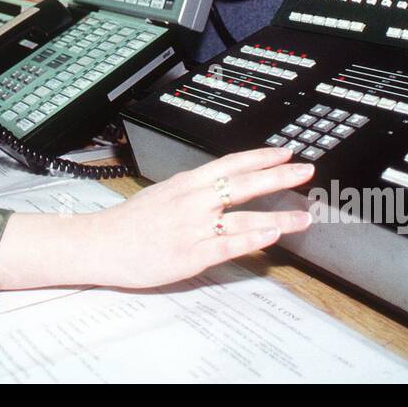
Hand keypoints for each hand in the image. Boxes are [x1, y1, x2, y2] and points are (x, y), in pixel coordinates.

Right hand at [82, 146, 313, 289]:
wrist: (102, 243)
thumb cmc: (130, 222)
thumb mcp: (163, 193)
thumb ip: (193, 190)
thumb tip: (218, 186)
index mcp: (187, 183)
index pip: (231, 164)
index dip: (261, 157)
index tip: (286, 152)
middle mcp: (193, 201)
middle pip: (243, 184)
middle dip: (278, 177)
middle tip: (306, 171)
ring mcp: (193, 227)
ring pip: (242, 217)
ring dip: (277, 217)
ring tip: (304, 217)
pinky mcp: (190, 254)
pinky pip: (227, 245)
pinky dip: (251, 239)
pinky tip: (270, 236)